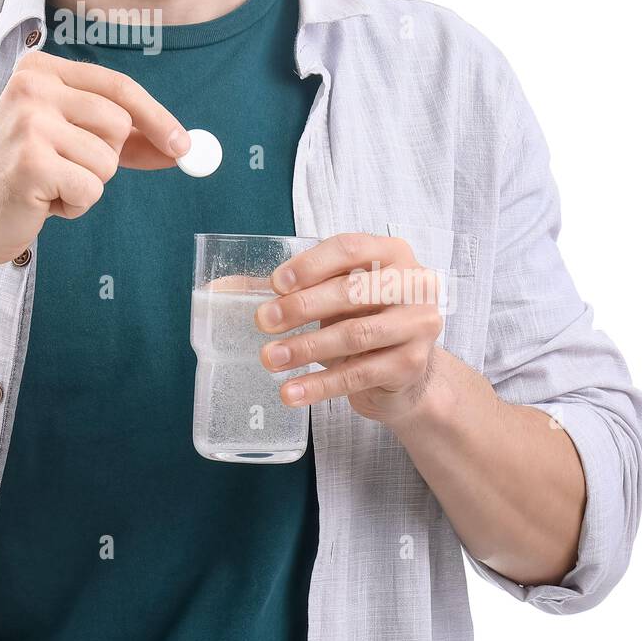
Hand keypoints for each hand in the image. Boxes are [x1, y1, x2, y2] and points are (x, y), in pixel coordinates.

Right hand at [0, 50, 189, 266]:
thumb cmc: (21, 175)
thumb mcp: (68, 140)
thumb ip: (120, 136)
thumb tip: (180, 146)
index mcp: (41, 69)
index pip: (119, 86)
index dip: (156, 117)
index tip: (182, 145)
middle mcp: (33, 87)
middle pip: (119, 124)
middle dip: (107, 158)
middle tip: (68, 170)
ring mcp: (30, 122)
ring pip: (108, 161)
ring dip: (88, 185)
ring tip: (50, 185)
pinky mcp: (31, 161)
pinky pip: (91, 189)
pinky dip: (74, 206)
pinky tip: (42, 201)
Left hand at [254, 233, 443, 425]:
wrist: (404, 373)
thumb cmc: (363, 320)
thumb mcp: (333, 296)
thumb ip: (289, 288)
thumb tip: (223, 288)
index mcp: (392, 253)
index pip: (349, 249)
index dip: (309, 266)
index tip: (274, 284)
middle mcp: (414, 284)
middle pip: (351, 291)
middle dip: (302, 306)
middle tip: (263, 321)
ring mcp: (418, 325)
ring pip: (355, 335)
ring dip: (306, 347)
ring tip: (270, 358)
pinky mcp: (412, 365)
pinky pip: (359, 374)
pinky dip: (321, 384)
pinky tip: (291, 391)